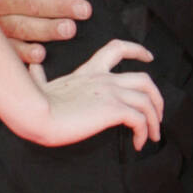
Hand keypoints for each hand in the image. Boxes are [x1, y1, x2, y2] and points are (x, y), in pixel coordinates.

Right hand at [28, 39, 162, 150]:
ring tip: (153, 136)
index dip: (137, 50)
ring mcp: (110, 92)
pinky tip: (138, 144)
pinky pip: (141, 120)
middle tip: (158, 114)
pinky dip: (145, 132)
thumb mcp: (41, 84)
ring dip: (155, 120)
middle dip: (157, 97)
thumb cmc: (34, 103)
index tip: (149, 57)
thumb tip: (34, 67)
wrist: (35, 113)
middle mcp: (104, 79)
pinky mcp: (112, 110)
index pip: (117, 48)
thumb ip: (41, 76)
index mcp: (89, 71)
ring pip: (148, 100)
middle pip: (145, 79)